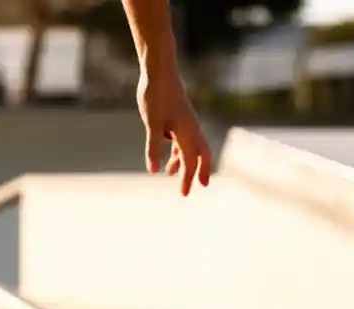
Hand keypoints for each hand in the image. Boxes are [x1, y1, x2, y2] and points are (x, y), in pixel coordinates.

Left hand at [136, 66, 211, 195]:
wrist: (159, 69)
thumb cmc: (155, 95)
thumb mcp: (151, 123)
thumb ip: (152, 147)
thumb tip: (153, 171)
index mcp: (186, 130)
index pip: (190, 161)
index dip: (188, 179)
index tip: (184, 194)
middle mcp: (191, 126)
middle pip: (201, 153)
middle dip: (200, 171)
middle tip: (202, 186)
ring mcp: (186, 120)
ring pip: (191, 145)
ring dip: (184, 160)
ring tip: (172, 173)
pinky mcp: (179, 115)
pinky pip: (182, 136)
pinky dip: (177, 148)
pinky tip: (168, 153)